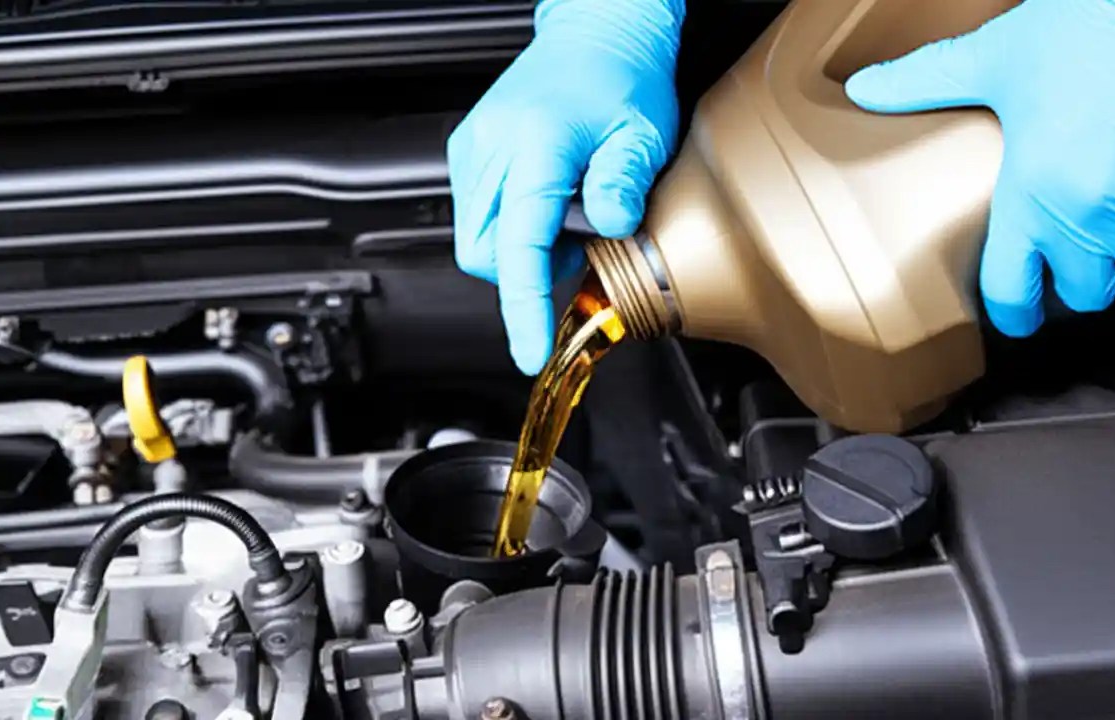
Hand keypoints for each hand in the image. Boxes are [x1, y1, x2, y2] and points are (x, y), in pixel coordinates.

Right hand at [448, 0, 683, 372]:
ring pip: (479, 240)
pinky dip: (516, 228)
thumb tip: (611, 229)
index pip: (517, 248)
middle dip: (527, 274)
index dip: (522, 309)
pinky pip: (481, 216)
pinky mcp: (472, 153)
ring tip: (571, 216)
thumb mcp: (642, 133)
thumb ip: (622, 184)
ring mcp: (475, 150)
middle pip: (484, 254)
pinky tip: (551, 205)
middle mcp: (491, 148)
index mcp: (533, 146)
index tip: (531, 351)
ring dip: (524, 250)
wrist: (597, 31)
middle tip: (581, 247)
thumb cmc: (621, 74)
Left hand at [846, 0, 1114, 335]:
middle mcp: (1089, 216)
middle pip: (1087, 294)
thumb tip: (864, 89)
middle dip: (1083, 279)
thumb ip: (926, 81)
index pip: (1012, 294)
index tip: (1018, 315)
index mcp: (1030, 195)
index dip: (1014, 313)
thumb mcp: (996, 58)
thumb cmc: (1091, 24)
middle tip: (1079, 253)